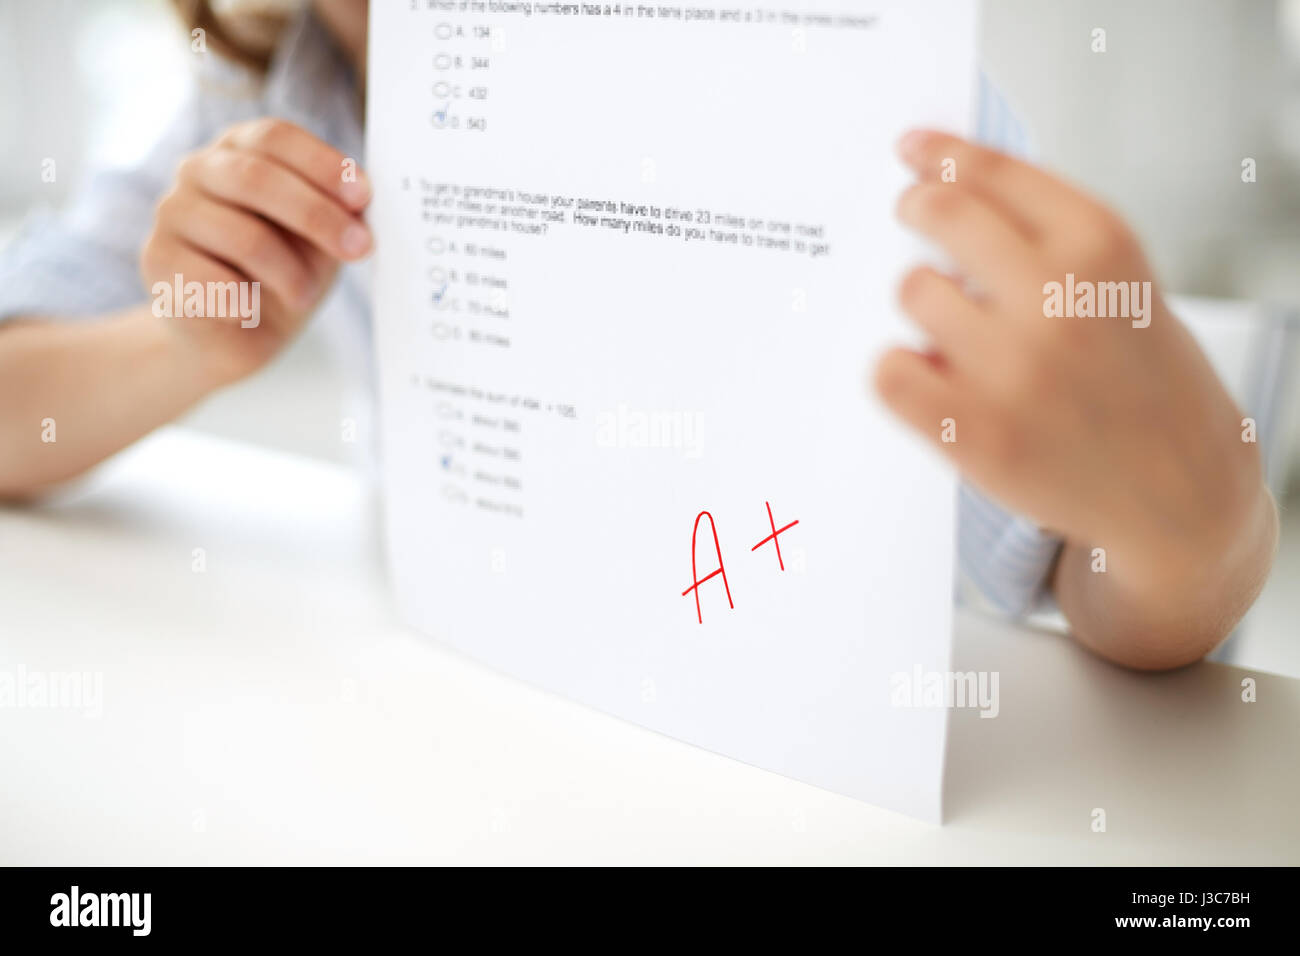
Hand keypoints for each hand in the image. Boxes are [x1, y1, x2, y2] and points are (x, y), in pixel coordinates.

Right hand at [141, 118, 372, 385]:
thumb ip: (338, 213)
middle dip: (317, 215)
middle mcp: (199, 169)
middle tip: (358, 248)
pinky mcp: (157, 259)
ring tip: (303, 296)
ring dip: (290, 273)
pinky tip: (251, 309)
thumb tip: (362, 199)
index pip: (275, 137)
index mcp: (241, 149)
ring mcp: (172, 211)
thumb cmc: (283, 274)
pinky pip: (214, 280)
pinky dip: (248, 302)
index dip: (322, 163)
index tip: (363, 196)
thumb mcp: (322, 240)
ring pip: (243, 236)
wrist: (233, 334)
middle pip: (255, 178)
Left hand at [875, 130, 1275, 665]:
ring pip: (911, 291)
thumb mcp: (1123, 285)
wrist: (1178, 492)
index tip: (913, 150)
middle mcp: (1057, 299)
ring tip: (959, 333)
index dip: (941, 154)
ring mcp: (1012, 368)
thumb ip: (1049, 234)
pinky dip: (900, 369)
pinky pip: (889, 370)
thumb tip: (955, 185)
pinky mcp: (973, 431)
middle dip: (916, 208)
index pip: (994, 172)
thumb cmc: (1144, 384)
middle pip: (940, 214)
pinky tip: (933, 378)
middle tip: (910, 213)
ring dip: (924, 304)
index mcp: (1101, 248)